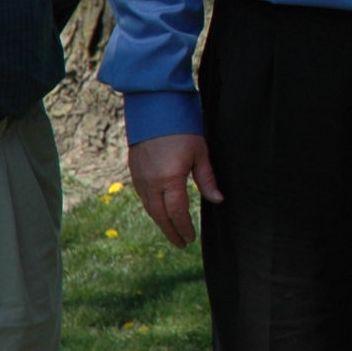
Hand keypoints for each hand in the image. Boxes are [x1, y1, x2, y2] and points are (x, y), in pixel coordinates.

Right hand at [128, 132, 222, 248]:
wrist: (154, 107)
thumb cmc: (182, 128)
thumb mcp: (200, 153)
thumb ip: (207, 179)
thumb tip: (217, 200)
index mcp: (169, 179)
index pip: (176, 212)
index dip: (184, 227)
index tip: (191, 238)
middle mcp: (151, 182)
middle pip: (160, 215)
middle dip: (171, 231)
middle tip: (181, 243)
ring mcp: (139, 177)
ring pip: (149, 207)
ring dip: (161, 221)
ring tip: (172, 231)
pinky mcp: (134, 170)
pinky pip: (143, 196)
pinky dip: (152, 208)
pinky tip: (160, 212)